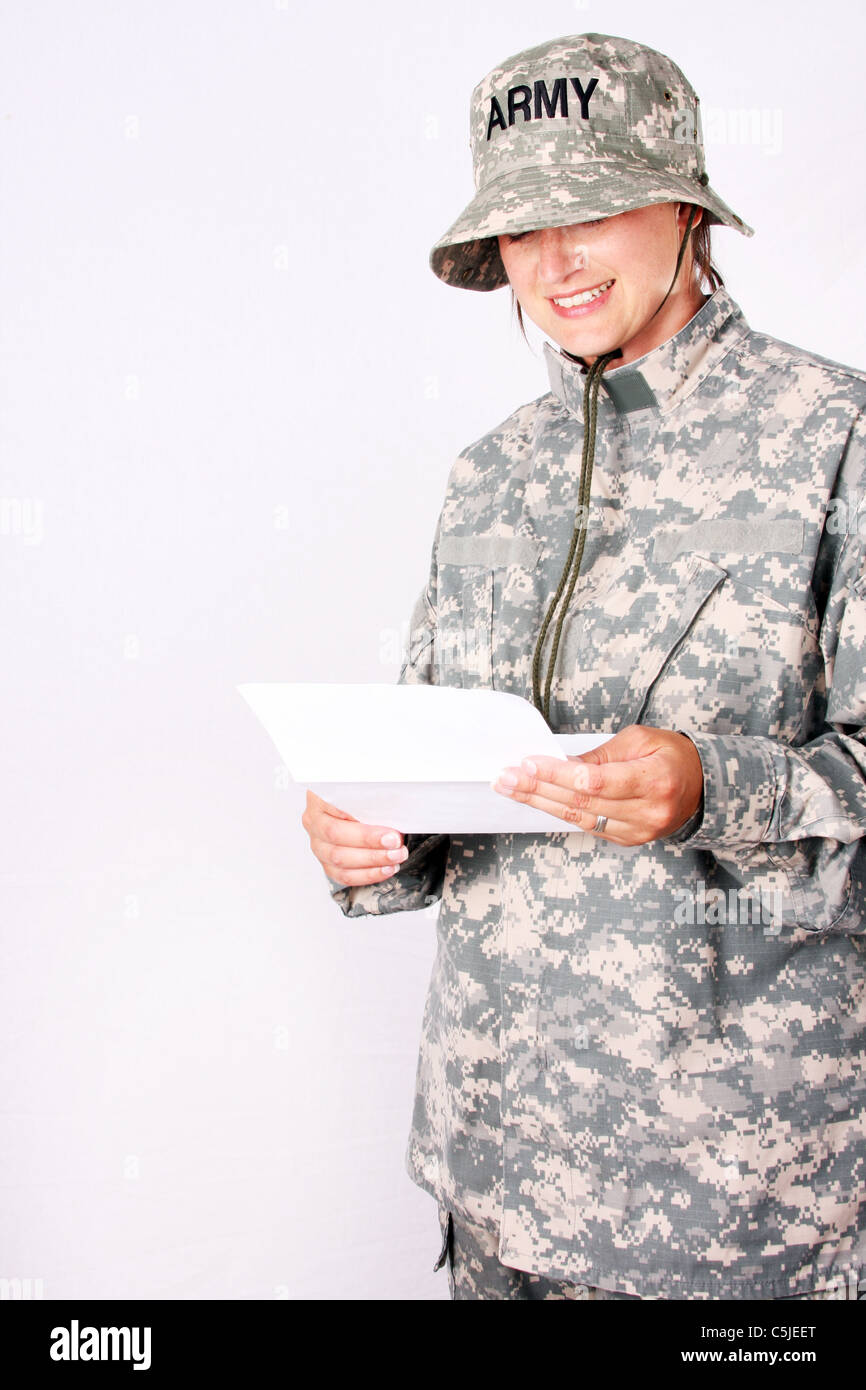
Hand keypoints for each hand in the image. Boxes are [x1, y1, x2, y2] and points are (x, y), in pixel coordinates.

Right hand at [302, 791, 408, 885]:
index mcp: (318, 801)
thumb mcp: (363, 788)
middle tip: (396, 847)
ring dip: (372, 863)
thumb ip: (372, 800)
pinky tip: (384, 869)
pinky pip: (344, 875)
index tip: (391, 835)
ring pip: (340, 863)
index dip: (365, 834)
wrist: (353, 799)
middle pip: (337, 843)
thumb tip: (394, 815)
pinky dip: (367, 875)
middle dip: (372, 849)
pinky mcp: (327, 861)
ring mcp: (318, 844)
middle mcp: (314, 823)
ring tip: (394, 858)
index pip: (338, 820)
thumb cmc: (357, 793)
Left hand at [492, 724, 703, 845]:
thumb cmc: (672, 755)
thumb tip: (561, 764)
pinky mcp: (629, 839)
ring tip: (509, 788)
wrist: (702, 786)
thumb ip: (602, 755)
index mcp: (655, 779)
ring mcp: (638, 830)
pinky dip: (559, 811)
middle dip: (538, 788)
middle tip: (505, 777)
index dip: (558, 774)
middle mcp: (648, 811)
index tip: (529, 762)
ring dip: (540, 802)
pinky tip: (535, 799)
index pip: (596, 782)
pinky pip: (587, 826)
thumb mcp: (641, 739)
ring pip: (579, 818)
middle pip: (581, 802)